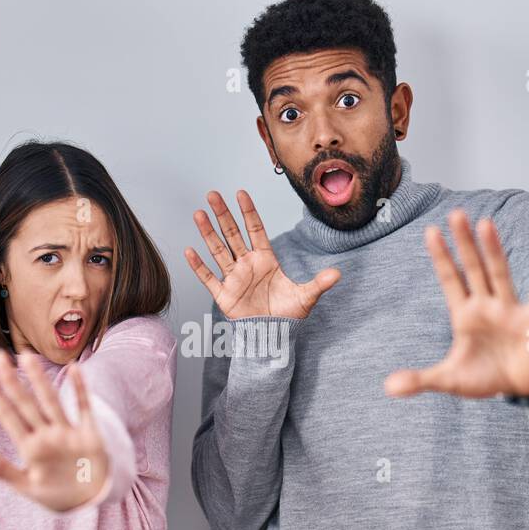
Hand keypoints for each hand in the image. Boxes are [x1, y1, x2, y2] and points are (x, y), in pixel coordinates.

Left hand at [0, 350, 109, 511]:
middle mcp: (46, 434)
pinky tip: (74, 369)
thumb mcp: (26, 485)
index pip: (7, 416)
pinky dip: (80, 389)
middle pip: (25, 403)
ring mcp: (67, 432)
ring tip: (27, 357)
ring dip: (40, 380)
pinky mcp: (89, 433)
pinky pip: (83, 408)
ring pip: (51, 401)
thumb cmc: (57, 495)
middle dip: (12, 380)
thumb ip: (0, 469)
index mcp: (28, 446)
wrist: (91, 500)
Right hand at [184, 188, 339, 319]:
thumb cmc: (288, 316)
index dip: (248, 212)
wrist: (273, 336)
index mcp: (265, 260)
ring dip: (208, 233)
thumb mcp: (306, 297)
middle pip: (232, 234)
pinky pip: (208, 278)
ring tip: (199, 214)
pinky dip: (198, 266)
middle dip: (223, 214)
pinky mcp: (224, 295)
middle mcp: (247, 265)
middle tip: (213, 194)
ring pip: (218, 250)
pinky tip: (190, 251)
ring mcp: (233, 278)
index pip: (255, 230)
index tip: (241, 193)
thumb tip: (338, 273)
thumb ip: (319, 283)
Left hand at [385, 210, 528, 398]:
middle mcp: (486, 305)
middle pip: (473, 268)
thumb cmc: (485, 376)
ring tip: (485, 224)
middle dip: (464, 243)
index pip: (450, 280)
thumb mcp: (449, 380)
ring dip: (493, 251)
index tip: (430, 231)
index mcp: (464, 314)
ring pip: (500, 275)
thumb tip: (387, 388)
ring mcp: (510, 310)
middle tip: (455, 214)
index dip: (441, 258)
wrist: (521, 389)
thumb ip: (420, 380)